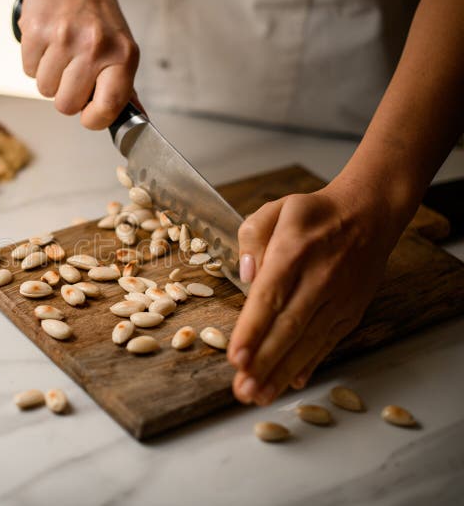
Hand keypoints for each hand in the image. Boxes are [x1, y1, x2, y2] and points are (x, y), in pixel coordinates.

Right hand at [19, 0, 139, 128]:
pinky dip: (35, 63)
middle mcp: (95, 47)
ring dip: (49, 78)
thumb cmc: (98, 16)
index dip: (93, 119)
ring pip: (45, 90)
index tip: (88, 115)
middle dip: (65, 95)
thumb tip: (136, 120)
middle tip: (72, 74)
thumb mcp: (121, 50)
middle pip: (67, 106)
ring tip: (61, 54)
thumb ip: (124, 88)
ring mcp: (64, 39)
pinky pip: (28, 70)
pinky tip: (47, 45)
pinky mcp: (37, 32)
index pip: (108, 108)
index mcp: (122, 56)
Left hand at [227, 182, 401, 405]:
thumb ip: (252, 236)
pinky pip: (327, 343)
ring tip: (258, 396)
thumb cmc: (314, 214)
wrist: (369, 215)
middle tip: (243, 390)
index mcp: (295, 251)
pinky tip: (290, 383)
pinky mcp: (350, 312)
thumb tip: (246, 274)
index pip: (270, 297)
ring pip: (308, 342)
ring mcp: (338, 299)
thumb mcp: (275, 209)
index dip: (253, 330)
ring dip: (282, 372)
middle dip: (265, 363)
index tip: (237, 357)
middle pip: (289, 327)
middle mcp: (319, 278)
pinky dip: (308, 364)